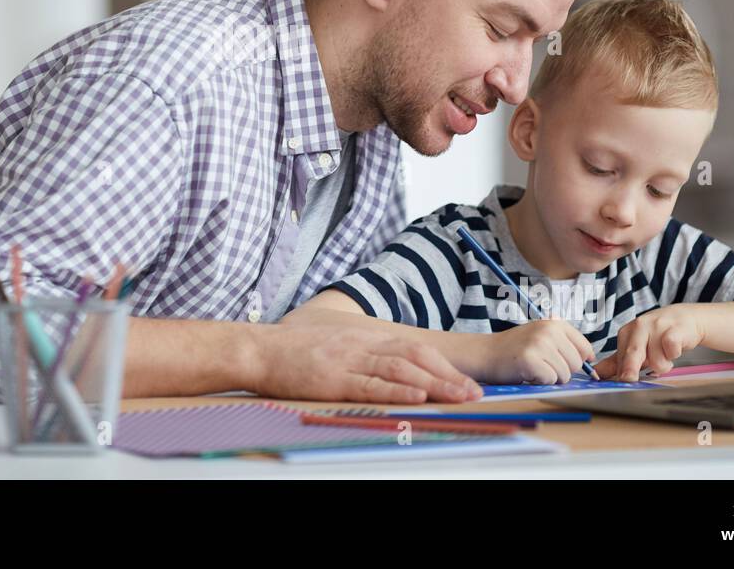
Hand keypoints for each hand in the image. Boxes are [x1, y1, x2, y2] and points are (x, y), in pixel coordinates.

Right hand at [253, 322, 481, 403]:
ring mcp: (348, 360)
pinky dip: (397, 391)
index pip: (414, 347)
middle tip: (474, 393)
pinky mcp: (333, 378)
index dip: (443, 364)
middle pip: (416, 356)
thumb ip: (364, 353)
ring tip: (459, 397)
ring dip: (434, 384)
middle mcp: (362, 344)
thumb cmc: (295, 351)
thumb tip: (394, 370)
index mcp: (365, 336)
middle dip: (448, 376)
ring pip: (400, 370)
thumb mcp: (336, 344)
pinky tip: (418, 397)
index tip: (465, 381)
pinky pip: (371, 385)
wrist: (259, 349)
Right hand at [483, 319, 596, 384]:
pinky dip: (540, 381)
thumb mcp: (541, 336)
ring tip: (533, 368)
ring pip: (565, 375)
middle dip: (562, 371)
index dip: (578, 361)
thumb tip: (592, 360)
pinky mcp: (530, 360)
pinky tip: (526, 372)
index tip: (564, 363)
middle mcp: (549, 331)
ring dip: (550, 377)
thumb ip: (564, 343)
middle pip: (576, 364)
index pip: (585, 348)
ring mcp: (539, 344)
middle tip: (541, 364)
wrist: (485, 353)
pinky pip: (550, 380)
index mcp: (555, 324)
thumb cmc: (515, 349)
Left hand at [594, 305, 706, 381]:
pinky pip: (671, 349)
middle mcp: (639, 327)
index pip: (619, 356)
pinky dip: (673, 355)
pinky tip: (674, 350)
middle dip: (629, 368)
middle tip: (628, 379)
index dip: (619, 372)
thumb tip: (597, 374)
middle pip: (632, 353)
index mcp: (626, 333)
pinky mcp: (675, 329)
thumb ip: (617, 361)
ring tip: (665, 356)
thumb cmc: (658, 335)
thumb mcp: (636, 346)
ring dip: (663, 365)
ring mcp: (657, 327)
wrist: (685, 319)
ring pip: (657, 360)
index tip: (615, 383)